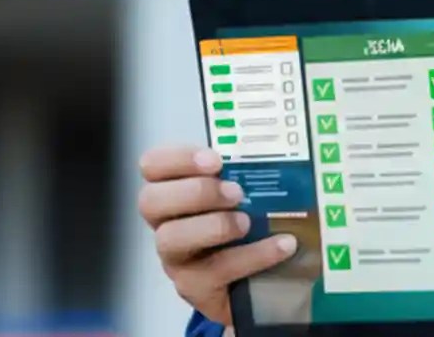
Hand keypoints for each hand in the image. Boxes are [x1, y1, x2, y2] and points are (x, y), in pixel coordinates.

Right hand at [138, 146, 296, 325]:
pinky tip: (282, 245)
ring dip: (214, 225)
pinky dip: (254, 255)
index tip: (216, 161)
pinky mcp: (194, 287)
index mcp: (171, 191)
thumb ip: (242, 173)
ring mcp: (175, 258)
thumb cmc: (242, 225)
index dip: (178, 159)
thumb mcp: (239, 195)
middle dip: (196, 192)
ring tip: (248, 223)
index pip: (152, 165)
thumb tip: (273, 147)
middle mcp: (164, 223)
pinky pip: (216, 270)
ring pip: (171, 238)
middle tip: (236, 192)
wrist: (254, 282)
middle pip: (151, 201)